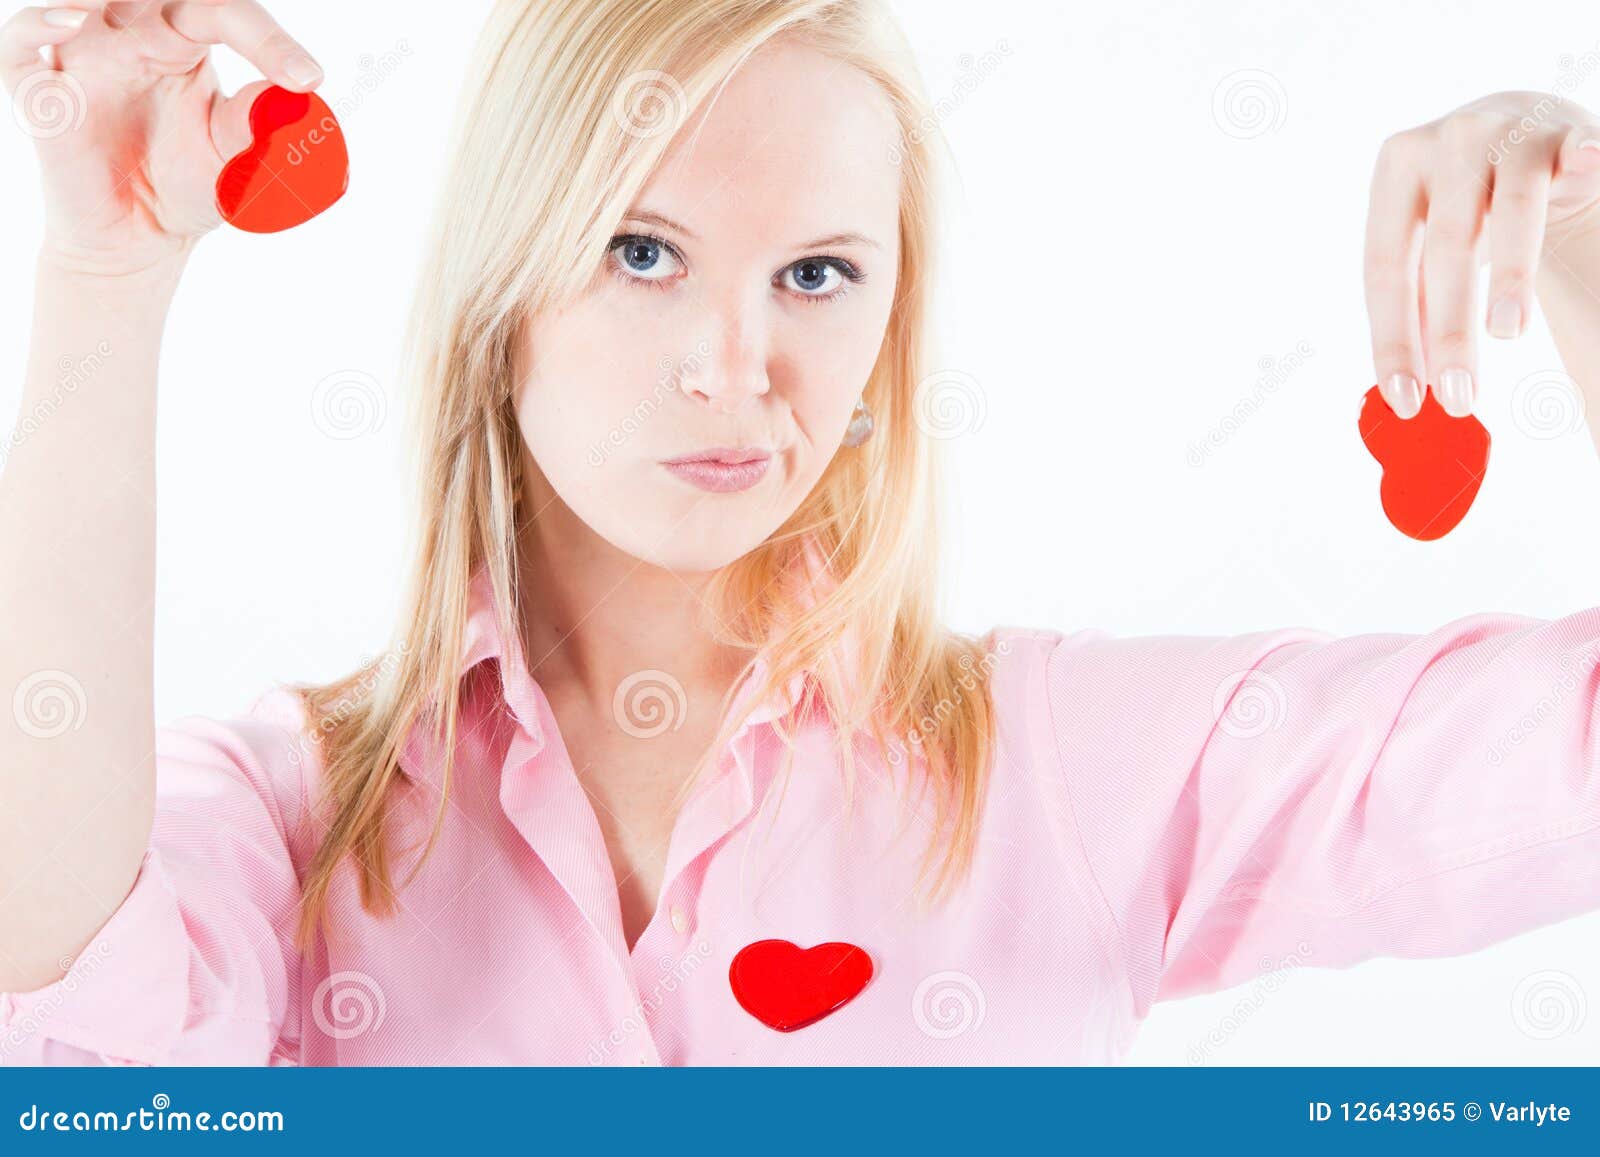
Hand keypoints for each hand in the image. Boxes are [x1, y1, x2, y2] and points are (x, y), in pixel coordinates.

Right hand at [1, 0, 322, 275]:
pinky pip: (22, 42)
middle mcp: (129, 36)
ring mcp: (82, 57)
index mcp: (182, 42)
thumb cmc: (188, 189)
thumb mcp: (235, 159)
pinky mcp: (42, 91)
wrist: (140, 242)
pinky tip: (71, 24)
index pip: (222, 13)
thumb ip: (257, 125)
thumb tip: (292, 99)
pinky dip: (38, 25)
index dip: (267, 41)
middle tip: (226, 19)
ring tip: (127, 2)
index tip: (310, 79)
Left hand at [1364, 90, 1599, 418]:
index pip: (1386, 269)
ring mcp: (1507, 131)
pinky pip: (1577, 153)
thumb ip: (1417, 305)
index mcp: (1395, 175)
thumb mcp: (1429, 244)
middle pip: (1444, 247)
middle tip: (1458, 396)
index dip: (1393, 339)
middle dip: (1449, 331)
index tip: (1404, 401)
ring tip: (1507, 334)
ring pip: (1512, 210)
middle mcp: (1445, 144)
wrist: (1527, 127)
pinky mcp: (1565, 131)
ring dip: (1511, 276)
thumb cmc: (1468, 204)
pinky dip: (1582, 162)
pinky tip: (1584, 168)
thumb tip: (1404, 394)